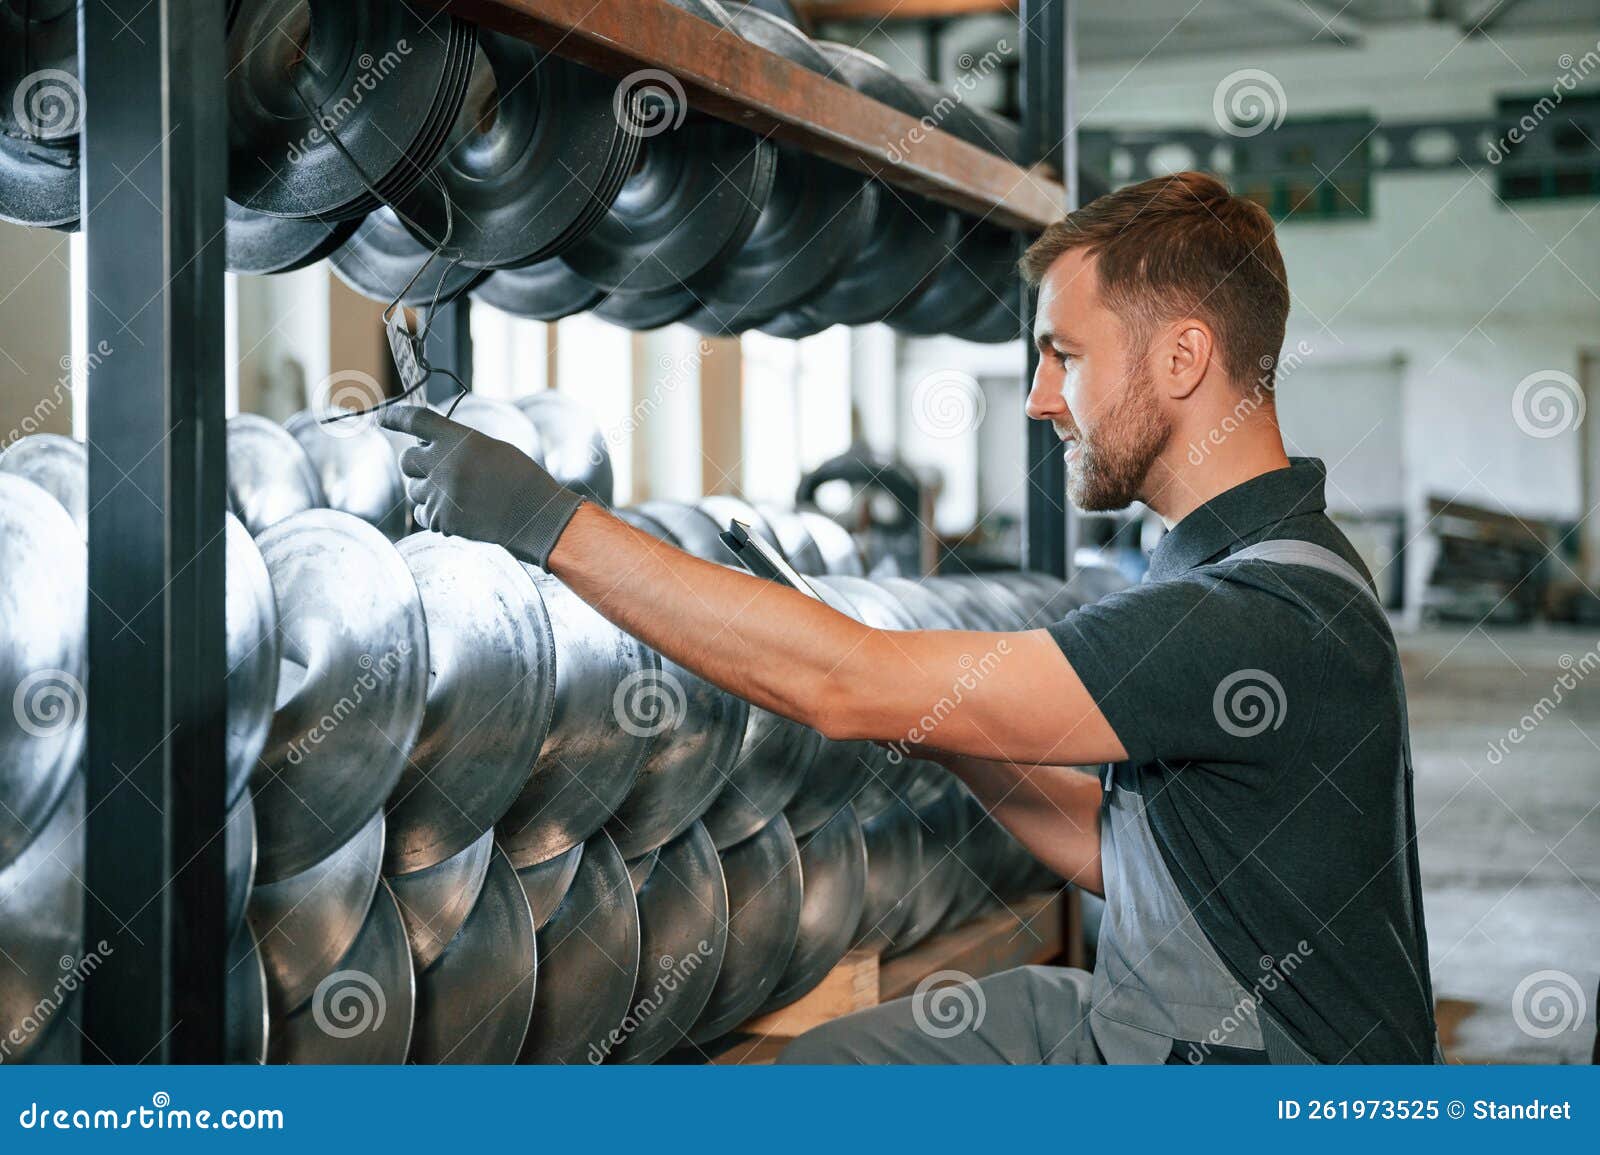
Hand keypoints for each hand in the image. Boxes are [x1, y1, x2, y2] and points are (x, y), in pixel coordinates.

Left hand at [379, 405, 584, 568]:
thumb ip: (456, 447)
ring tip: (461, 497)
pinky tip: (460, 514)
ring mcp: (441, 494)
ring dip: (429, 493)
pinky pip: (423, 515)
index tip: (382, 417)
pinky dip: (435, 516)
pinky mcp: (442, 520)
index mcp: (459, 440)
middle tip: (436, 471)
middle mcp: (444, 464)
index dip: (395, 417)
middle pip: (407, 460)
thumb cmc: (519, 479)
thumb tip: (428, 448)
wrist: (535, 517)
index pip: (416, 420)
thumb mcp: (490, 449)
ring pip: (415, 491)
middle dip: (416, 465)